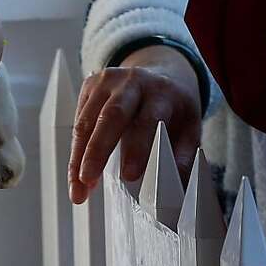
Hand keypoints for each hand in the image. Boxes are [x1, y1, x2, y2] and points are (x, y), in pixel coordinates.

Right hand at [69, 44, 201, 202]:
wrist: (161, 76)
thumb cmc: (173, 109)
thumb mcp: (189, 127)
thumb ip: (183, 156)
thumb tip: (176, 189)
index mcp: (162, 92)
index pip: (148, 118)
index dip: (138, 147)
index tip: (130, 175)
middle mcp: (134, 82)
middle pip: (111, 114)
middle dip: (97, 149)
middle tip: (89, 179)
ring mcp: (108, 81)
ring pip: (88, 120)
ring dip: (79, 157)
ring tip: (79, 188)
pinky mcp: (90, 86)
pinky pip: (78, 121)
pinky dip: (76, 151)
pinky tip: (76, 173)